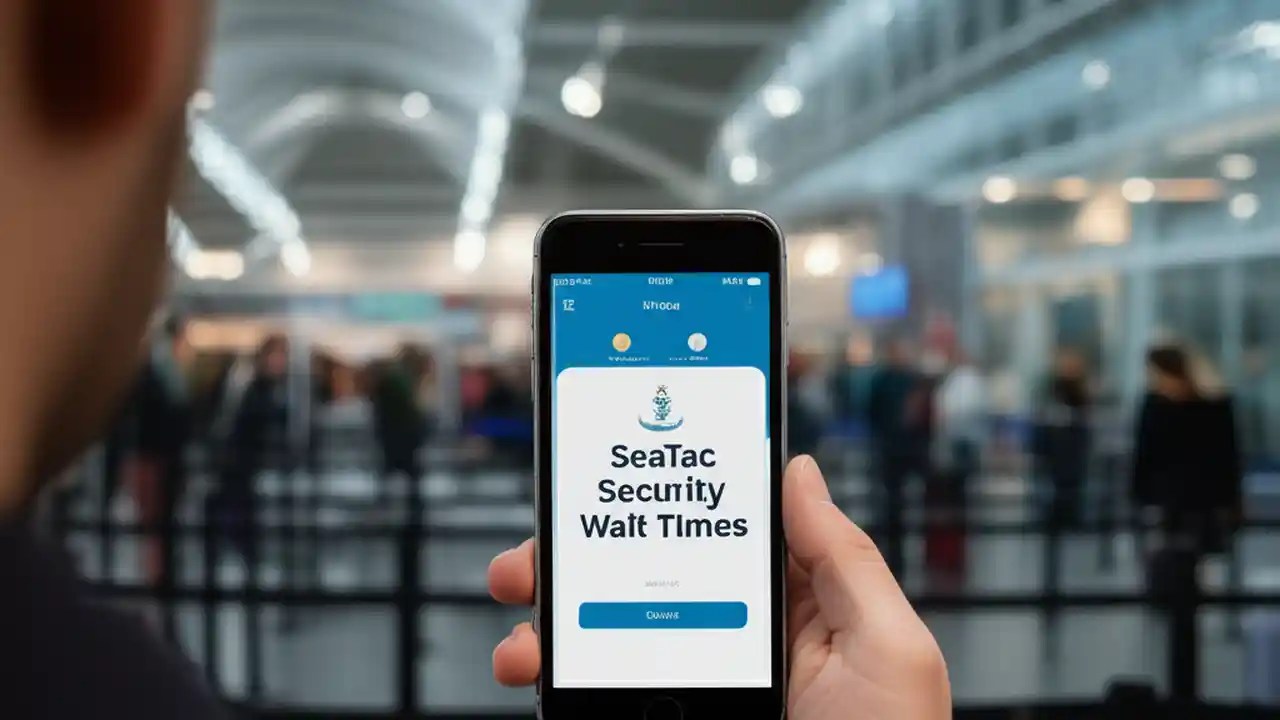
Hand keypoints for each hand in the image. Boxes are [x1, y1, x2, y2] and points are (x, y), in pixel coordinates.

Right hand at [488, 456, 950, 719]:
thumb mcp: (889, 648)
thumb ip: (846, 558)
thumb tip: (797, 473)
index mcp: (793, 610)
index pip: (722, 535)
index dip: (671, 502)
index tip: (623, 473)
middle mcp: (736, 642)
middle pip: (647, 578)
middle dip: (586, 554)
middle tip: (541, 547)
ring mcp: (694, 688)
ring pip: (609, 634)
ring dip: (555, 618)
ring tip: (526, 618)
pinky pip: (598, 694)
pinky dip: (555, 678)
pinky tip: (536, 669)